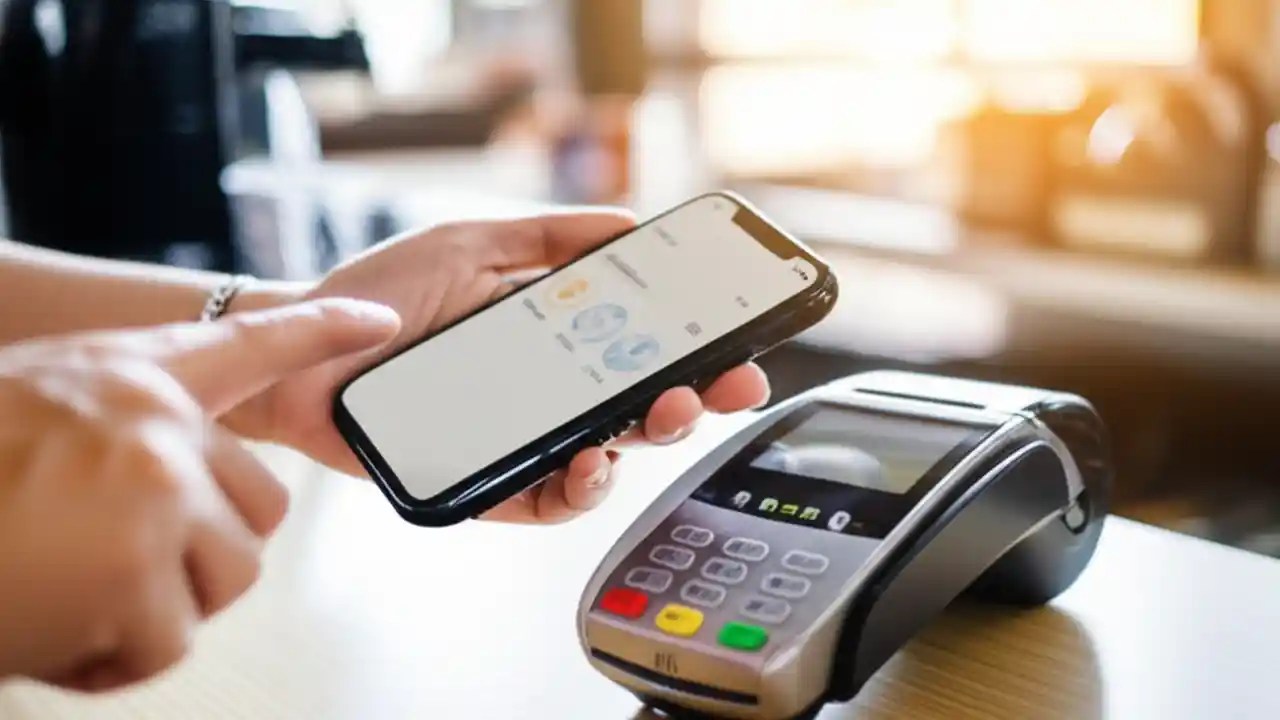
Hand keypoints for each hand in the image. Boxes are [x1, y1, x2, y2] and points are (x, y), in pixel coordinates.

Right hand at [0, 300, 398, 690]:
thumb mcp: (38, 407)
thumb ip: (122, 427)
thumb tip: (191, 478)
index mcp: (129, 377)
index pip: (250, 343)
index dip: (322, 330)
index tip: (380, 322)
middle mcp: (155, 427)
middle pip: (259, 507)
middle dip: (203, 547)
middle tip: (121, 560)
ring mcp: (149, 499)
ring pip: (225, 577)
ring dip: (157, 605)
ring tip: (72, 592)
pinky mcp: (134, 577)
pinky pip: (170, 641)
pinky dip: (115, 657)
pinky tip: (53, 633)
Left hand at [224, 212, 770, 522]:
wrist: (303, 347)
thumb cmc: (379, 294)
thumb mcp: (470, 244)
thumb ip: (548, 236)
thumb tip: (627, 223)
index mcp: (553, 336)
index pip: (639, 345)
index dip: (694, 348)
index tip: (737, 341)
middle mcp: (545, 391)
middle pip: (638, 403)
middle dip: (694, 396)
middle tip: (724, 384)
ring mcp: (519, 439)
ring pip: (607, 453)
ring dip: (647, 438)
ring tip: (663, 414)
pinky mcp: (486, 481)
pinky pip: (547, 498)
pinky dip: (578, 487)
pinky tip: (590, 461)